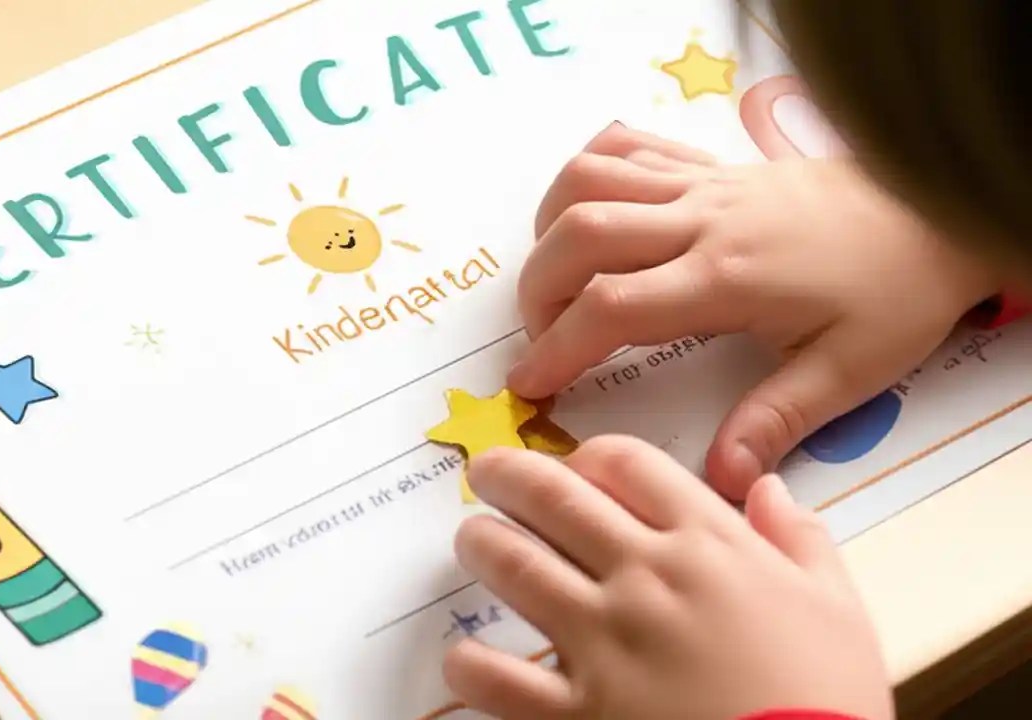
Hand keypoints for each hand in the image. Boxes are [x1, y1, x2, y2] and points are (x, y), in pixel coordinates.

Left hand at [444, 438, 892, 719]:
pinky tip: (466, 658)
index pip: (628, 464)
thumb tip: (769, 487)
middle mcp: (646, 580)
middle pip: (555, 497)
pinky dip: (470, 664)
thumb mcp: (838, 612)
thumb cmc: (828, 702)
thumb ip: (801, 541)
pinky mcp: (576, 713)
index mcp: (709, 548)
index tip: (575, 466)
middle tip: (487, 472)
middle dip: (508, 475)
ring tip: (472, 540)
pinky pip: (497, 677)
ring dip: (481, 544)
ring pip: (513, 565)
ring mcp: (603, 643)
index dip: (589, 455)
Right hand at [508, 124, 999, 498]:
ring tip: (555, 279)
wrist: (937, 212)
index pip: (611, 306)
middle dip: (537, 291)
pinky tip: (586, 214)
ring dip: (550, 228)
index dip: (555, 347)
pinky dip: (586, 173)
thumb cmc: (895, 292)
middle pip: (580, 233)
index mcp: (727, 278)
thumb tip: (722, 480)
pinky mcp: (709, 164)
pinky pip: (627, 146)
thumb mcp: (850, 370)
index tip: (528, 385)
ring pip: (590, 179)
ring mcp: (702, 183)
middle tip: (542, 338)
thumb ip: (777, 420)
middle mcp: (701, 220)